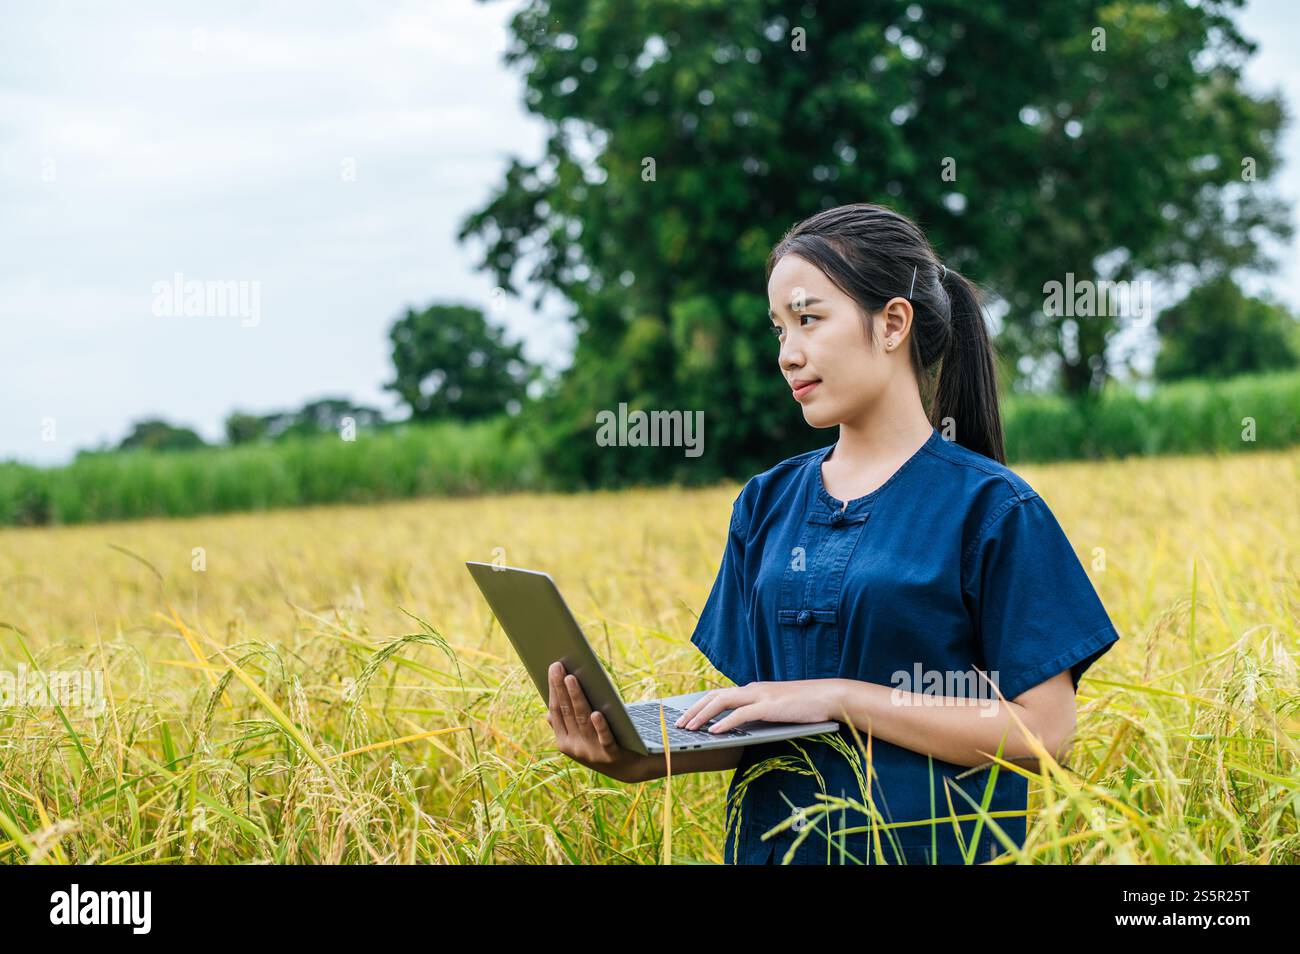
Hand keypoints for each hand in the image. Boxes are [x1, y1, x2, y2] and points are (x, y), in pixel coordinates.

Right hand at [546, 661, 646, 782]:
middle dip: (561, 688)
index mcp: (564, 742)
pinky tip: (597, 713)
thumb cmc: (601, 742)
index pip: (556, 712)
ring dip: (576, 698)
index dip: (553, 690)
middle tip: (558, 666)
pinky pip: (605, 739)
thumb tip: (549, 707)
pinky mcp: (611, 754)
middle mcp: (575, 747)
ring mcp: (592, 752)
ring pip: (583, 721)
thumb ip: (567, 723)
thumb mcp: (580, 736)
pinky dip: (600, 726)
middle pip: (567, 713)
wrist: (629, 767)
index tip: (553, 668)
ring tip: (572, 678)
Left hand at [674, 680, 840, 734]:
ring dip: (702, 716)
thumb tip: (743, 726)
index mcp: (753, 690)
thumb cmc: (806, 705)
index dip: (700, 705)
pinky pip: (741, 715)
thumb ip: (760, 713)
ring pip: (722, 702)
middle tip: (678, 725)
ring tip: (689, 728)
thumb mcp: (777, 708)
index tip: (686, 717)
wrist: (829, 696)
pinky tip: (714, 732)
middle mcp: (752, 689)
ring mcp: (760, 696)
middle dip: (694, 710)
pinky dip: (725, 722)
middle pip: (714, 696)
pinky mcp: (769, 707)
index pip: (719, 695)